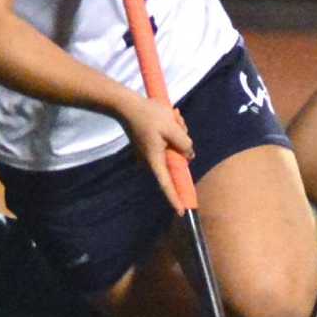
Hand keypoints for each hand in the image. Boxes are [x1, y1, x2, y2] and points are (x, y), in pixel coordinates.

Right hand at [114, 93, 193, 207]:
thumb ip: (184, 143)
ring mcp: (150, 151)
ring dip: (178, 131)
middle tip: (177, 121)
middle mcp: (151, 159)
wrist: (126, 104)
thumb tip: (190, 154)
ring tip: (173, 115)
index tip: (182, 212)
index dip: (175, 198)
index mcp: (155, 159)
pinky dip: (171, 129)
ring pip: (174, 146)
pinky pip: (167, 140)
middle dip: (182, 140)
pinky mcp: (150, 143)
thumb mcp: (171, 127)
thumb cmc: (148, 115)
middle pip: (176, 158)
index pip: (167, 184)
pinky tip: (169, 115)